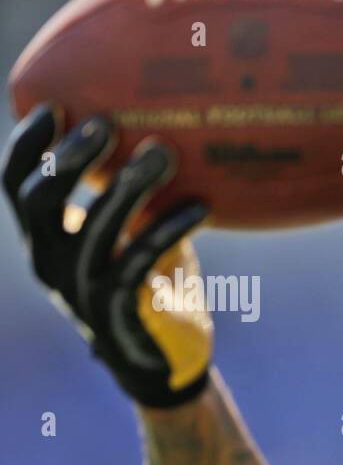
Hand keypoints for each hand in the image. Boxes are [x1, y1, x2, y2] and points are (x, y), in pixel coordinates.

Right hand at [2, 105, 211, 406]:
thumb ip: (131, 194)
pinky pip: (139, 261)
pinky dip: (170, 229)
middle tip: (108, 124)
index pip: (16, 183)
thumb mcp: (135, 233)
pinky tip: (202, 207)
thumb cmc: (153, 284)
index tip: (57, 106)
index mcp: (44, 238)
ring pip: (93, 228)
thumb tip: (165, 128)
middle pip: (39, 199)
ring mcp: (78, 289)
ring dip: (128, 185)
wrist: (167, 358)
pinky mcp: (116, 310)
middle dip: (71, 157)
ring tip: (163, 153)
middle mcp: (49, 262)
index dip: (29, 144)